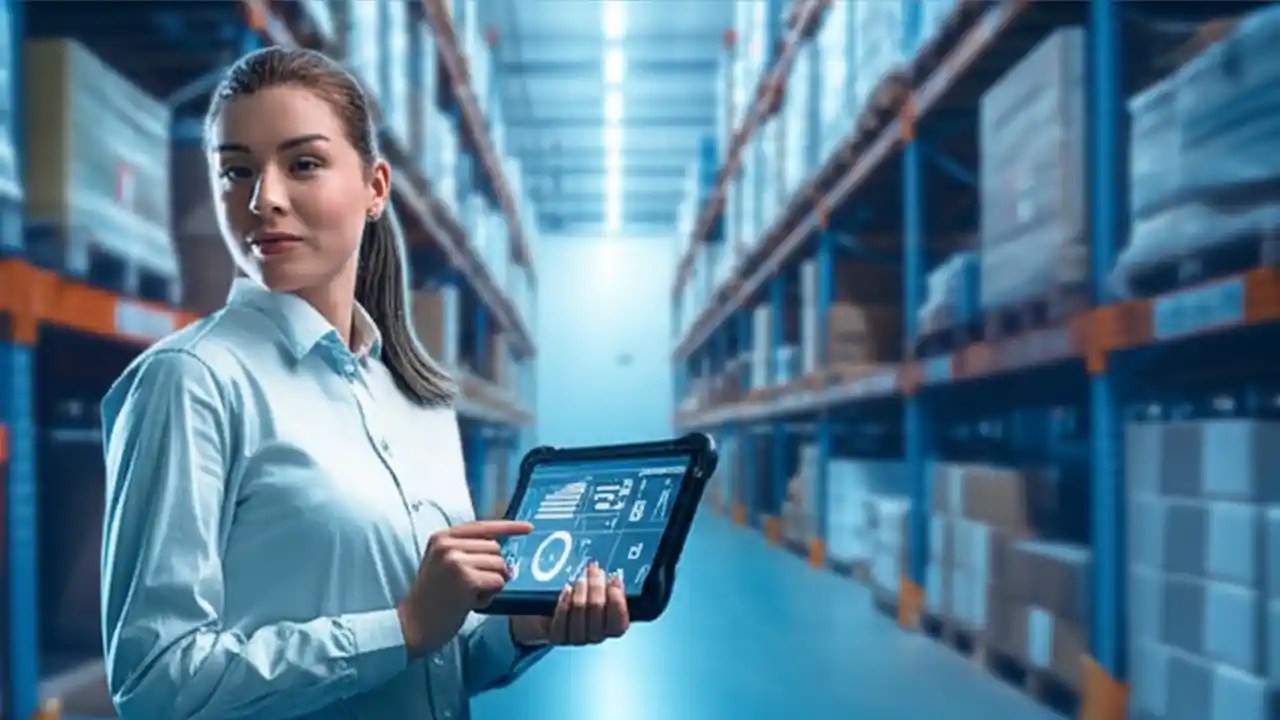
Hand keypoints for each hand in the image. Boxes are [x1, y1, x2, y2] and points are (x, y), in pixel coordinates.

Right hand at [397, 520, 531, 657]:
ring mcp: (456, 561)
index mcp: (442, 537)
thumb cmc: (432, 598)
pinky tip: (471, 603)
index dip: (508, 527)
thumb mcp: (442, 564)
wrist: (412, 625)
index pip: (482, 526)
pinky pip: (497, 582)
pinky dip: (490, 596)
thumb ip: (467, 552)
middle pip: (495, 548)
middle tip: (474, 587)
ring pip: (499, 565)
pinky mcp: (466, 580)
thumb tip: (503, 556)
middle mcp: (448, 545)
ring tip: (469, 595)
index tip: (529, 528)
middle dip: (494, 569)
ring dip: (492, 584)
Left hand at [510, 562, 629, 646]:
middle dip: (596, 586)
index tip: (613, 578)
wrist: (556, 614)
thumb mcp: (602, 591)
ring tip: (580, 579)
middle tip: (593, 569)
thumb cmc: (585, 598)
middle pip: (597, 611)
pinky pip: (561, 621)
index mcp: (612, 628)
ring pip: (579, 614)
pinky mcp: (559, 638)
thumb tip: (615, 577)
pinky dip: (564, 603)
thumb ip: (610, 587)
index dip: (617, 599)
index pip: (619, 622)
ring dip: (580, 592)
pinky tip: (567, 590)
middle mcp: (596, 637)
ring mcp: (577, 639)